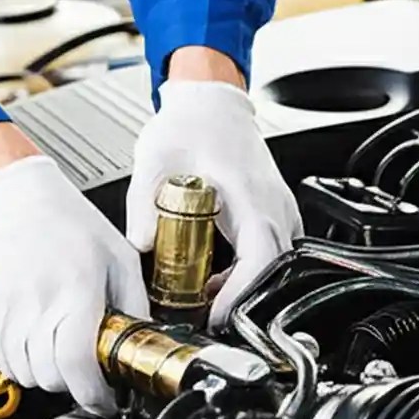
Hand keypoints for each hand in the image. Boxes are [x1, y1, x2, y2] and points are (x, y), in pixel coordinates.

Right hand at [0, 152, 149, 414]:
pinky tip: (29, 331)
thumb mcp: (118, 255)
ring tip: (53, 340)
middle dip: (72, 380)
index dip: (94, 395)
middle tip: (80, 362)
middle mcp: (35, 306)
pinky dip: (17, 357)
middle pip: (52, 379)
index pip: (79, 366)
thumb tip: (140, 342)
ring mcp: (2, 313)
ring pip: (24, 375)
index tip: (104, 400)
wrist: (6, 197)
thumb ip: (134, 302)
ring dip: (43, 370)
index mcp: (75, 291)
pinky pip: (0, 360)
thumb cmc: (64, 220)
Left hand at [126, 79, 302, 324]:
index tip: (217, 316)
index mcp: (251, 197)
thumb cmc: (191, 125)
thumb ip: (143, 209)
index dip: (240, 295)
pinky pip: (270, 255)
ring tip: (203, 294)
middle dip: (240, 300)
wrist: (209, 101)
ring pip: (275, 267)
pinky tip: (215, 275)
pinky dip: (246, 273)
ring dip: (243, 287)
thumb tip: (140, 248)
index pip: (261, 261)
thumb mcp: (154, 164)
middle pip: (273, 273)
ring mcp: (278, 211)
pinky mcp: (272, 214)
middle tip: (202, 312)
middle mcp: (273, 207)